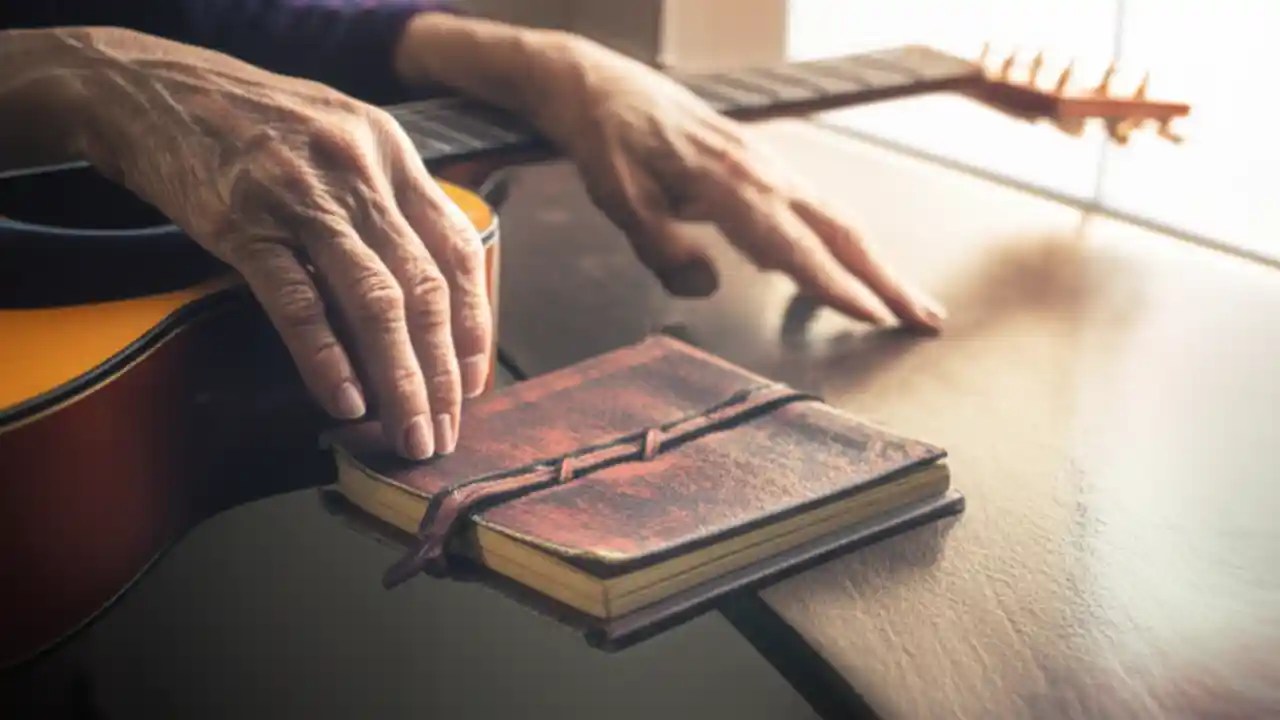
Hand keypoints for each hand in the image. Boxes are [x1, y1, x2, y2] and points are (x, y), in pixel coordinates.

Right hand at [69, 28, 489, 458]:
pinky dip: (327, 359)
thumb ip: (388, 201)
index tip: (473, 380)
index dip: (472, 322)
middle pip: (424, 288)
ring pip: (375, 303)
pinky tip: (346, 402)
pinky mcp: (243, 225)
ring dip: (401, 380)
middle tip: (446, 431)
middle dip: (442, 372)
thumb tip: (425, 293)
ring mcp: (302, 199)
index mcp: (391, 154)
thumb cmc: (256, 125)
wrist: (155, 90)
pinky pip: (298, 304)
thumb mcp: (341, 138)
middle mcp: (359, 173)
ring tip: (411, 433)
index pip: (456, 249)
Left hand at [526, 36, 946, 331]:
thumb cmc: (606, 139)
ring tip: (906, 301)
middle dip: (886, 278)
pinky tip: (848, 264)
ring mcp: (764, 164)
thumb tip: (705, 286)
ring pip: (835, 217)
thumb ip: (661, 246)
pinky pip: (813, 206)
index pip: (796, 246)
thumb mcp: (616, 198)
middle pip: (839, 230)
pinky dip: (842, 241)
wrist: (597, 83)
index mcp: (728, 182)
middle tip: (926, 319)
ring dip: (875, 261)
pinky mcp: (758, 163)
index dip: (837, 286)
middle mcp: (760, 171)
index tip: (876, 318)